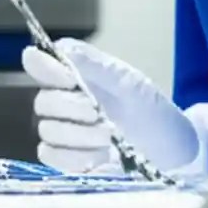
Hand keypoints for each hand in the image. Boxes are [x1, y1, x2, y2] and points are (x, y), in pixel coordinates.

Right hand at [22, 38, 202, 174]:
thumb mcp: (130, 83)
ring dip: (79, 136)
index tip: (69, 79)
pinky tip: (99, 155)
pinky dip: (74, 157)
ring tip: (108, 137)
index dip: (45, 69)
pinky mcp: (65, 158)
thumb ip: (95, 65)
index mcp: (73, 74)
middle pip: (41, 102)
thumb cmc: (152, 111)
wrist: (171, 151)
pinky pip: (49, 155)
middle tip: (99, 113)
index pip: (36, 62)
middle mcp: (61, 100)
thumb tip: (61, 48)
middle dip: (71, 109)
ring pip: (46, 130)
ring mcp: (62, 130)